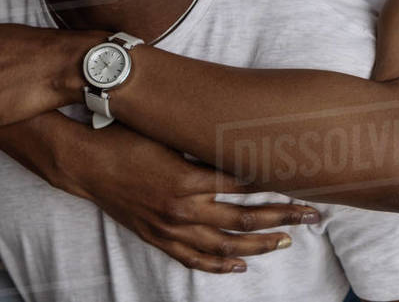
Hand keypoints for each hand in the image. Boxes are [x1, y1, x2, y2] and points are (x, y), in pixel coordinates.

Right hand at [71, 125, 321, 273]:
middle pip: (244, 219)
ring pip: (225, 245)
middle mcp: (183, 208)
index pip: (246, 186)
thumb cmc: (129, 138)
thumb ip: (204, 142)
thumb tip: (243, 137)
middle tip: (311, 215)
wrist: (87, 162)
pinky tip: (239, 265)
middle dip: (282, 217)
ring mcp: (170, 227)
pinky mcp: (158, 238)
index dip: (277, 186)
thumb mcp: (170, 134)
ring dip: (259, 245)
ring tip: (286, 241)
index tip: (304, 184)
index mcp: (189, 178)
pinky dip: (219, 265)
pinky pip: (193, 258)